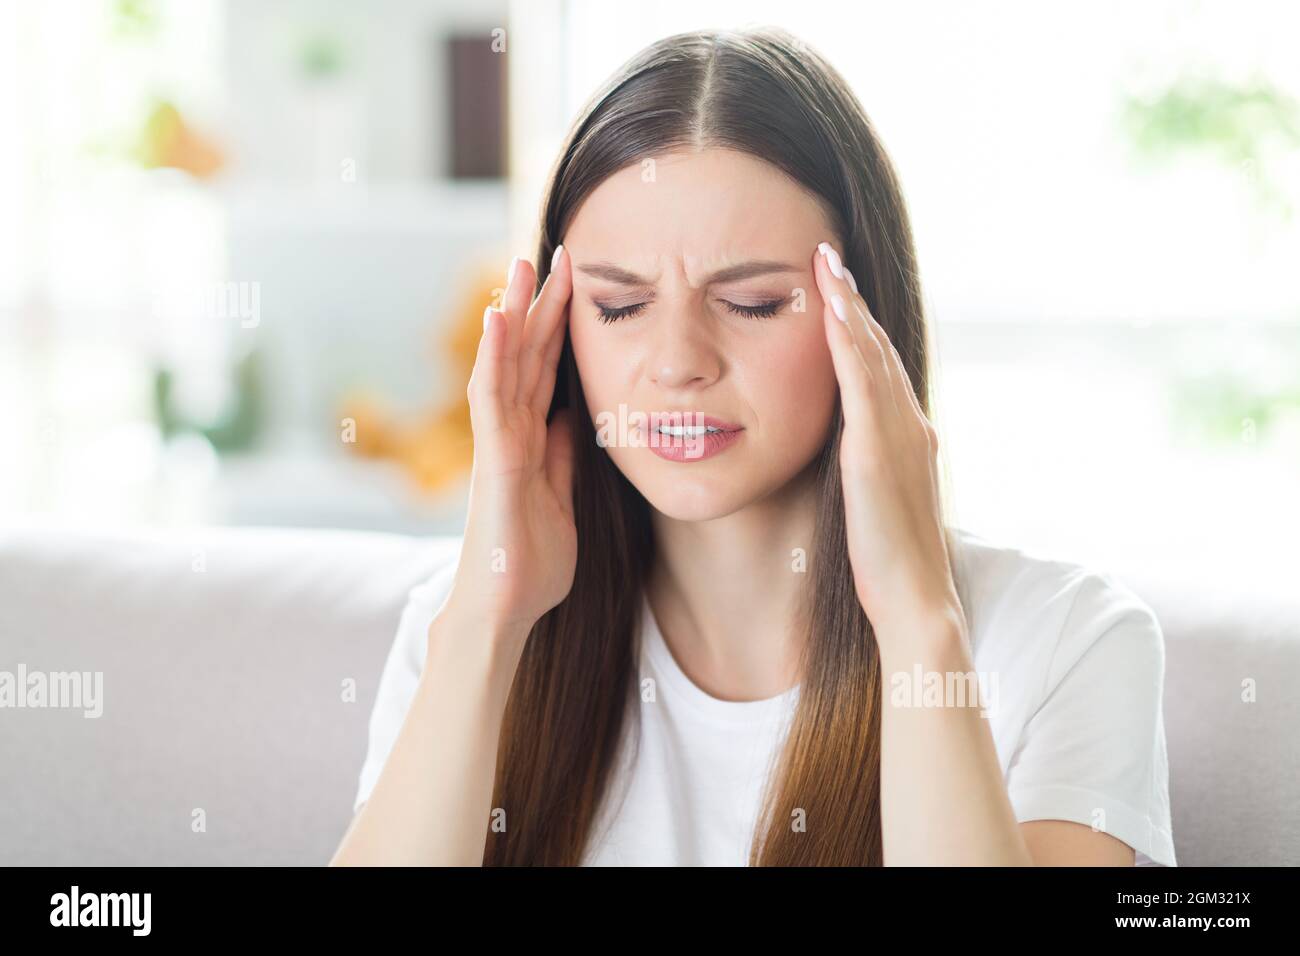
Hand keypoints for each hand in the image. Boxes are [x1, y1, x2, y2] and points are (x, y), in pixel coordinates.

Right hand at [444, 246, 576, 646]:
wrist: (505, 612)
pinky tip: (497, 318)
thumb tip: (576, 418)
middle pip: (526, 356)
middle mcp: (511, 434)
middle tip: (556, 252)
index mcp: (532, 441)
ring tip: (524, 264)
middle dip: (541, 305)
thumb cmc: (531, 564)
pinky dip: (493, 356)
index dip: (562, 329)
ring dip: (514, 313)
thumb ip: (565, 458)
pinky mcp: (492, 462)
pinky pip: (491, 400)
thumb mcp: (565, 499)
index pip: (548, 372)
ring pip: (505, 365)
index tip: (580, 285)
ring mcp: (498, 445)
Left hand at [813, 241, 965, 644]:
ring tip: (824, 262)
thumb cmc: (887, 563)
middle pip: (878, 348)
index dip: (857, 327)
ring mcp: (897, 435)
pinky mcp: (877, 450)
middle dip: (852, 301)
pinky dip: (848, 341)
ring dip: (848, 305)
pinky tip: (832, 309)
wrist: (916, 600)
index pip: (879, 369)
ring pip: (872, 354)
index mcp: (906, 438)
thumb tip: (840, 457)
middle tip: (826, 255)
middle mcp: (909, 425)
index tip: (834, 290)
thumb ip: (862, 470)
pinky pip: (862, 382)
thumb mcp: (872, 502)